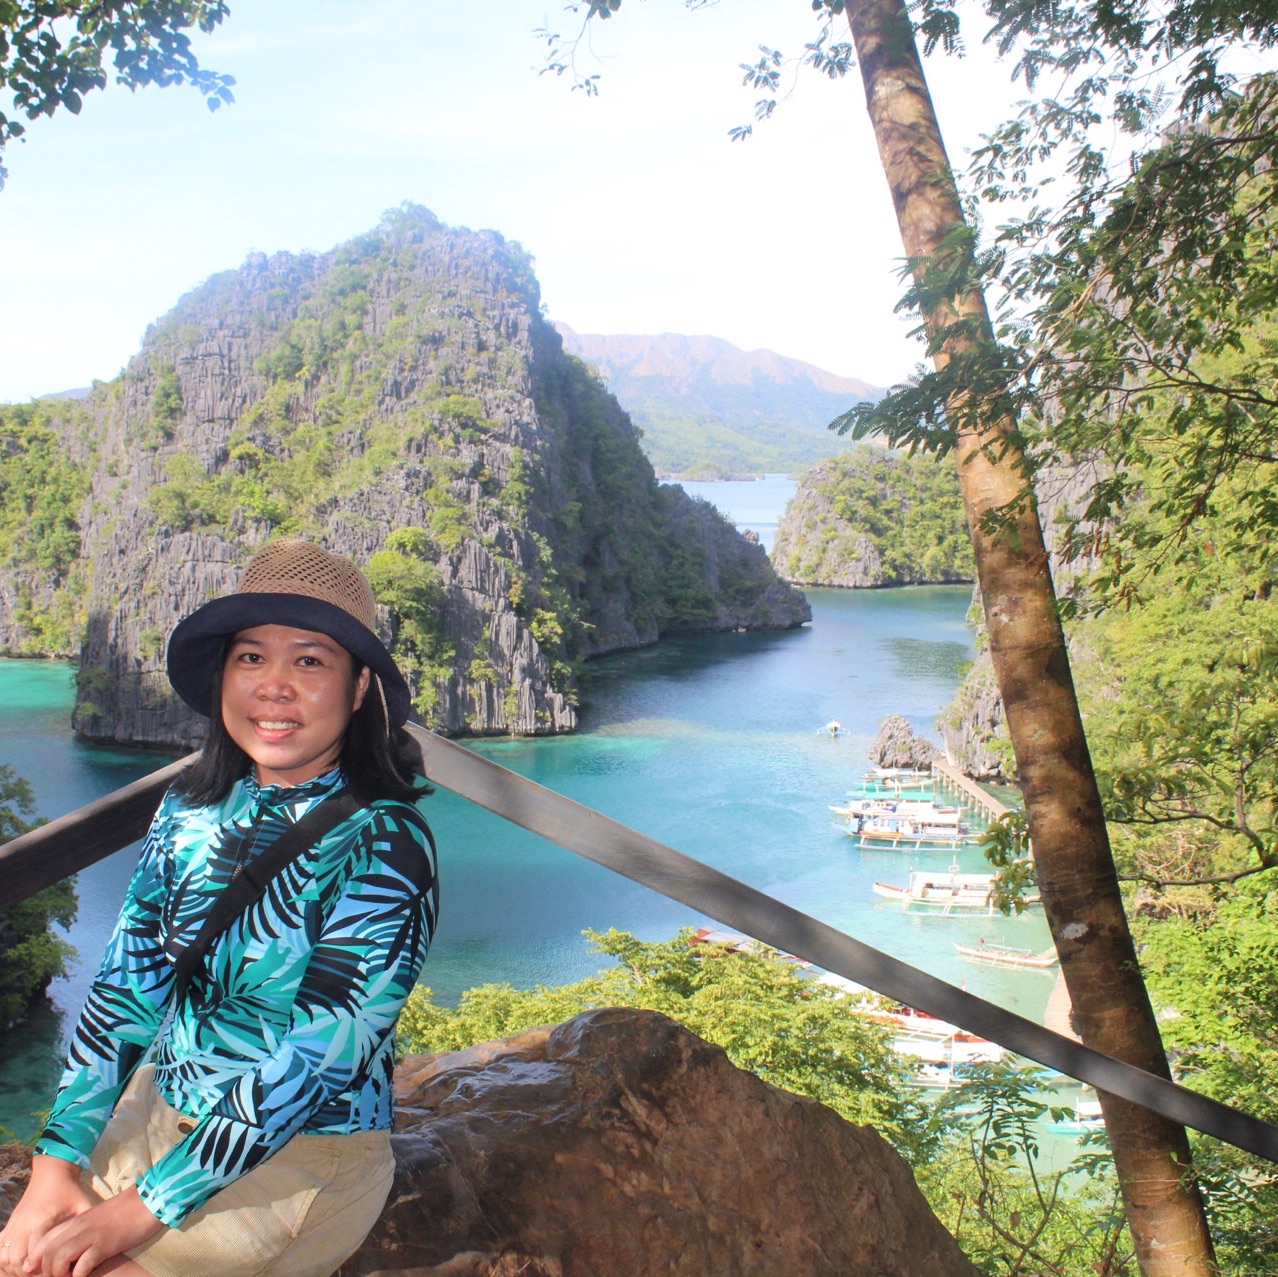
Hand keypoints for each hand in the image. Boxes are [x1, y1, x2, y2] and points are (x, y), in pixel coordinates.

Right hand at [0, 1158, 93, 1276]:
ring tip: (32, 1271)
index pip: (34, 1255)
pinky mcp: (9, 1225)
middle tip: (43, 1274)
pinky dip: (5, 1261)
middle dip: (28, 1273)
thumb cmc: (69, 1190)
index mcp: (41, 1220)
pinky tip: (19, 1263)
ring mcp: (14, 1225)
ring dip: (15, 1269)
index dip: (42, 1268)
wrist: (52, 1171)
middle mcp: (23, 1225)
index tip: (54, 1271)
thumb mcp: (82, 1204)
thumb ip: (86, 1223)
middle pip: (16, 1261)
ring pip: (4, 1258)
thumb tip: (94, 1243)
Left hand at [24, 1188, 161, 1276]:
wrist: (149, 1200)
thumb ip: (82, 1231)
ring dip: (60, 1274)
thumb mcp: (97, 1218)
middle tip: (58, 1276)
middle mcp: (79, 1227)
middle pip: (47, 1252)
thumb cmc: (126, 1210)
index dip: (35, 1259)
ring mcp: (91, 1235)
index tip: (35, 1271)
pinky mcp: (105, 1244)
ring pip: (58, 1259)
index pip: (44, 1241)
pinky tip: (86, 1274)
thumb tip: (71, 1251)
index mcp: (76, 1221)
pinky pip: (82, 1266)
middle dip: (46, 1271)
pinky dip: (79, 1276)